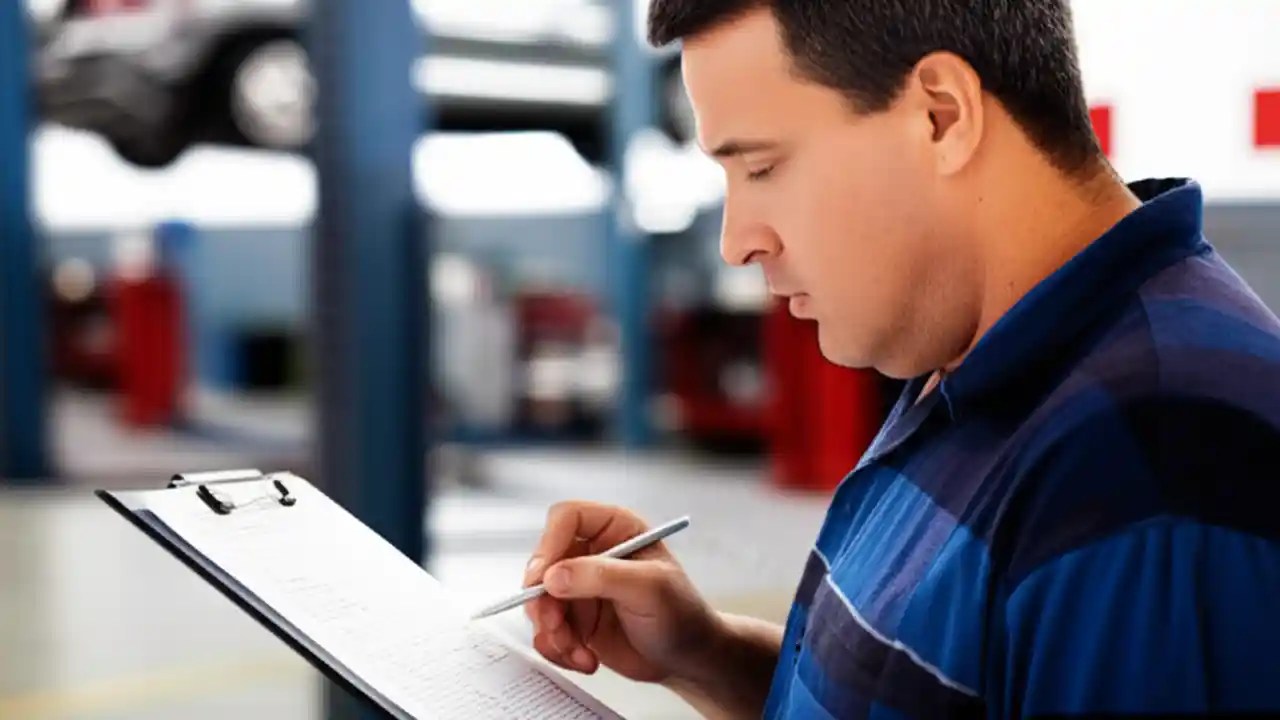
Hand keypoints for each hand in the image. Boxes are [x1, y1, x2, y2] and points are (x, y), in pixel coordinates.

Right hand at [523, 502, 722, 684]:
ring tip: (580, 652)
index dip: (548, 544)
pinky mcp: (575, 620)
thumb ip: (602, 576)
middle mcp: (592, 554)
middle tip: (556, 625)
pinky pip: (547, 631)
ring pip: (539, 602)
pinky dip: (559, 650)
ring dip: (552, 632)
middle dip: (543, 600)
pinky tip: (586, 659)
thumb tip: (553, 576)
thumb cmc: (682, 614)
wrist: (689, 658)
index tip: (543, 578)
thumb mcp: (649, 589)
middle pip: (543, 563)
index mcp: (614, 530)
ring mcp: (581, 588)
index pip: (566, 519)